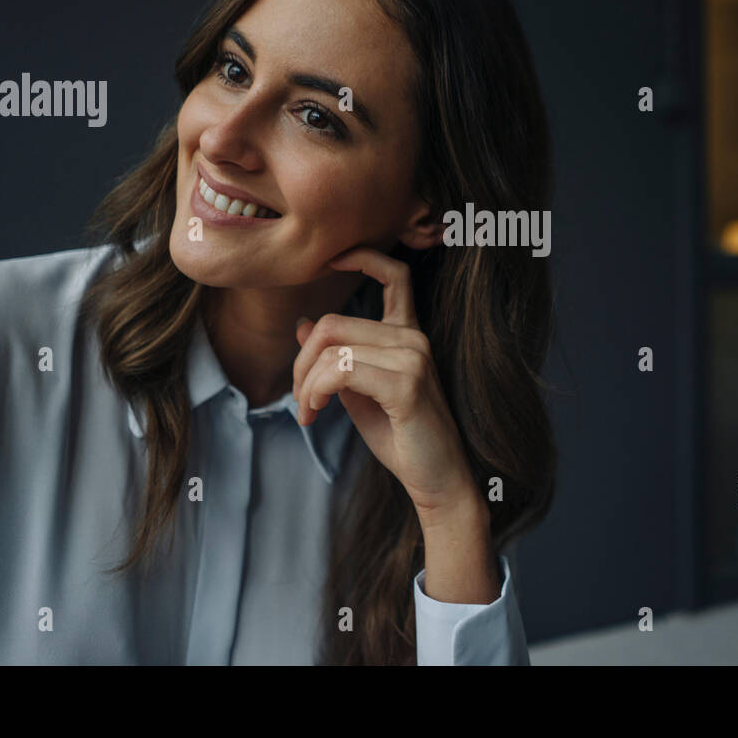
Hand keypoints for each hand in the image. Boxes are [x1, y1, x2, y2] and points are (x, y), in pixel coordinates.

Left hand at [291, 247, 482, 520]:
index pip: (395, 275)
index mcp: (407, 335)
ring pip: (332, 349)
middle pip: (333, 324)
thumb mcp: (359, 393)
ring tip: (308, 411)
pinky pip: (340, 371)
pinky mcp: (406, 384)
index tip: (331, 260)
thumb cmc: (402, 438)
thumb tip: (304, 325)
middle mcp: (413, 338)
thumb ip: (337, 358)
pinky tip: (316, 412)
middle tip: (300, 399)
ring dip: (306, 384)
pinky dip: (316, 391)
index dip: (363, 257)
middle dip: (302, 362)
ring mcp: (413, 358)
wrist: (438, 480)